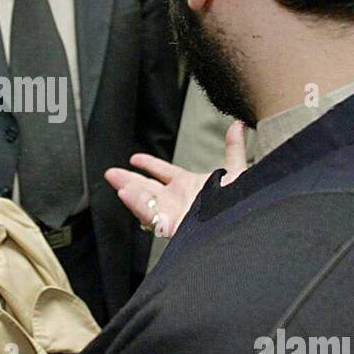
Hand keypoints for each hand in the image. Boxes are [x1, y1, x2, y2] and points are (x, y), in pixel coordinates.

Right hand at [104, 121, 247, 238]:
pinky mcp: (171, 227)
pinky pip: (149, 216)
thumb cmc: (240, 203)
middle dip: (127, 180)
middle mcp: (177, 200)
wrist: (241, 220)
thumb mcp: (235, 172)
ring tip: (114, 179)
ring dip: (128, 189)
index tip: (135, 158)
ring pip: (144, 201)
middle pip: (146, 188)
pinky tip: (124, 193)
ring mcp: (173, 213)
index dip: (149, 164)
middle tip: (111, 174)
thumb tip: (238, 126)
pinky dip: (136, 204)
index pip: (164, 172)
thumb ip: (234, 148)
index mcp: (189, 186)